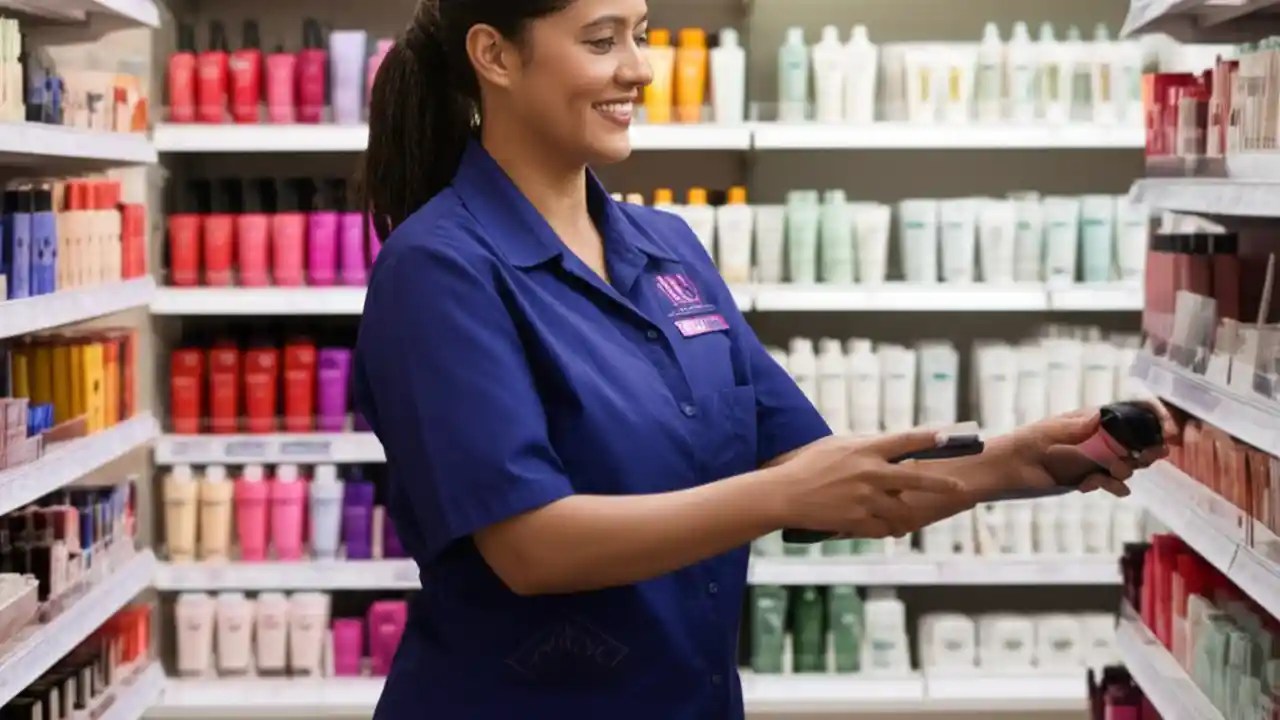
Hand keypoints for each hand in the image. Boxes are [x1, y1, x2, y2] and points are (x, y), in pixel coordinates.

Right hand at [777, 431, 966, 538]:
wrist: (785, 494)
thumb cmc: (806, 466)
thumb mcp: (835, 447)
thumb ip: (863, 447)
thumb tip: (885, 446)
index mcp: (865, 450)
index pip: (905, 441)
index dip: (929, 439)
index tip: (949, 437)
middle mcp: (870, 473)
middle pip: (916, 478)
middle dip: (941, 483)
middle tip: (959, 487)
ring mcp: (865, 498)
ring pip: (902, 510)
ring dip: (909, 515)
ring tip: (914, 519)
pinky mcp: (857, 520)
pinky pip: (884, 528)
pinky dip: (887, 529)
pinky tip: (887, 529)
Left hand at [1001, 400, 1176, 497]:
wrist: (1010, 468)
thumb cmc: (1030, 441)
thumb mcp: (1055, 431)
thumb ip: (1081, 427)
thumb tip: (1102, 414)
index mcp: (1093, 419)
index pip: (1132, 415)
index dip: (1152, 421)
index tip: (1166, 432)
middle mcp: (1100, 438)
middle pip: (1136, 443)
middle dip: (1146, 450)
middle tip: (1148, 457)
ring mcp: (1096, 459)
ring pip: (1127, 465)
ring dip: (1123, 470)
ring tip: (1111, 473)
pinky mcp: (1089, 478)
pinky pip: (1112, 483)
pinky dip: (1112, 486)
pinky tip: (1101, 486)